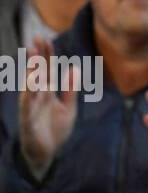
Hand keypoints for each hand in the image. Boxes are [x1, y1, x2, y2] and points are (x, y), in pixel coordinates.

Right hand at [17, 38, 79, 177]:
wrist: (47, 154)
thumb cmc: (55, 130)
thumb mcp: (68, 107)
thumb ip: (70, 89)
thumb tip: (74, 68)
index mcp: (47, 92)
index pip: (46, 70)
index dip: (46, 55)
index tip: (45, 39)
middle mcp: (37, 97)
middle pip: (37, 74)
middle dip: (36, 57)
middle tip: (35, 40)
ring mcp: (31, 108)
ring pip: (30, 87)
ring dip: (32, 72)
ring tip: (33, 58)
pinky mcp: (28, 121)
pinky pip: (27, 107)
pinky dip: (29, 95)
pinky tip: (30, 84)